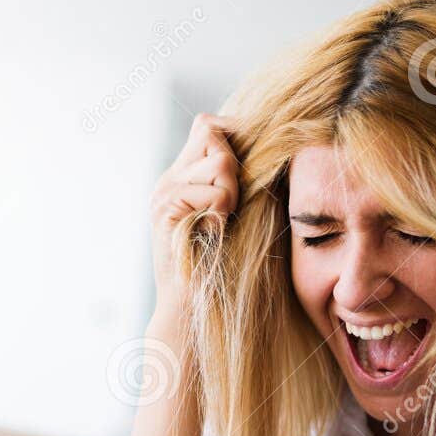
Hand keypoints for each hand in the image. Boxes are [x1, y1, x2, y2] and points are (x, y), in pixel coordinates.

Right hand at [150, 113, 239, 316]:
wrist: (192, 310)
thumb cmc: (223, 267)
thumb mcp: (237, 212)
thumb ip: (241, 178)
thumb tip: (272, 143)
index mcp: (183, 177)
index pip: (208, 125)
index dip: (234, 137)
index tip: (247, 174)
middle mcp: (168, 180)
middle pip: (211, 131)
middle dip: (235, 163)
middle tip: (232, 204)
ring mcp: (163, 193)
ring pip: (219, 160)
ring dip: (234, 193)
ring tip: (223, 222)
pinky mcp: (165, 210)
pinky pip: (214, 192)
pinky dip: (223, 213)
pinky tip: (214, 234)